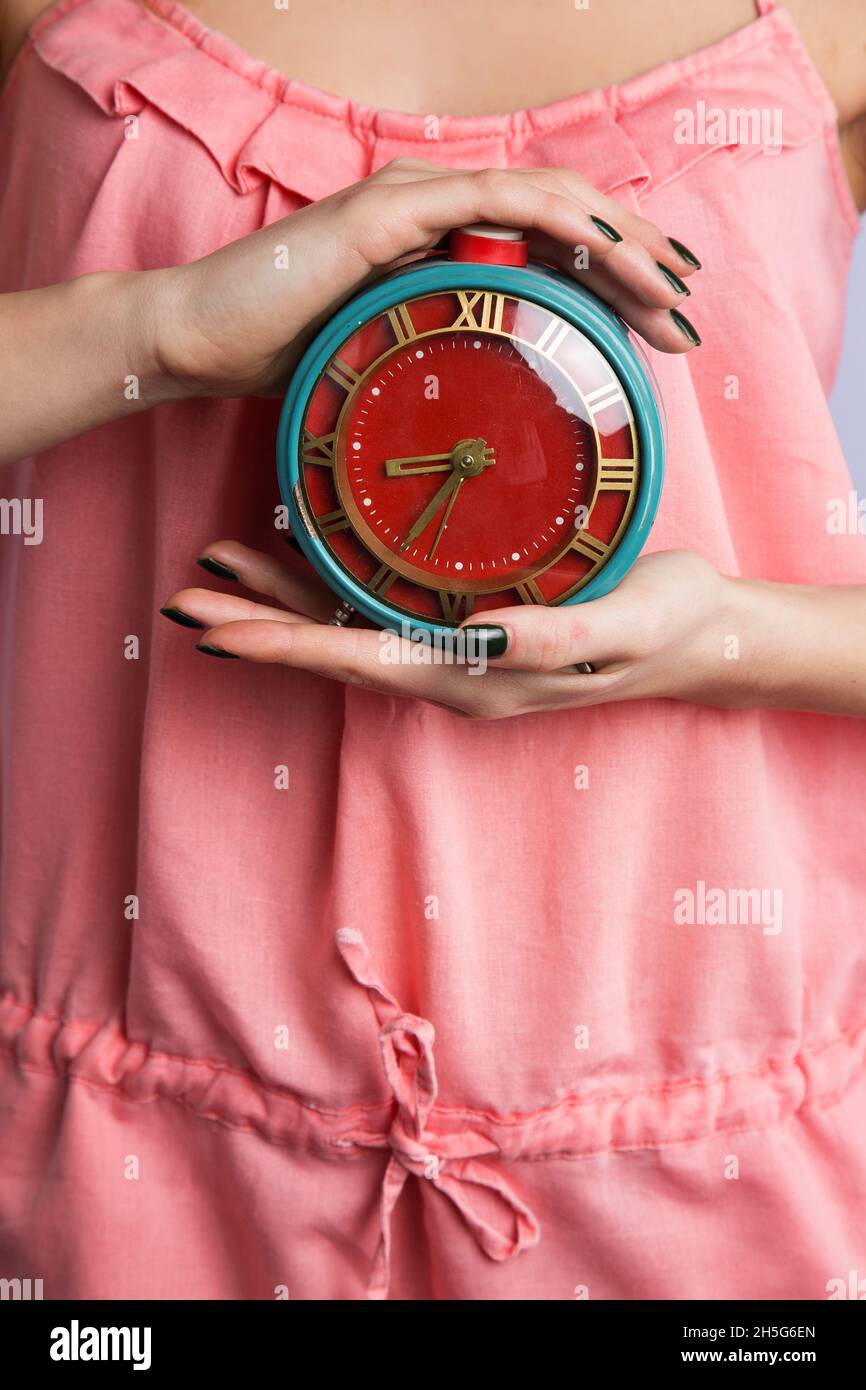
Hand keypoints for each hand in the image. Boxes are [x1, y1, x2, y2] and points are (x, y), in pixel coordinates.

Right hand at [152, 157, 701, 398]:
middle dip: (637, 264)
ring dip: (619, 244)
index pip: (547, 248)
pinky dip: (560, 219)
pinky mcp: (387, 212)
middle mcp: (435, 212)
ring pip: (549, 201)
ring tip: (671, 289)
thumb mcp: (383, 365)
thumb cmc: (281, 359)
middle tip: (685, 316)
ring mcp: (413, 203)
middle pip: (565, 221)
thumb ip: (438, 364)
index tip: (660, 323)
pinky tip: (609, 250)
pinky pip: (494, 200)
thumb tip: (488, 416)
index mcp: (439, 246)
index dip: (613, 277)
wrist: (195, 340)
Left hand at [161, 543, 756, 720]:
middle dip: (257, 628)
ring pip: (347, 629)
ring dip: (278, 606)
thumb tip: (485, 638)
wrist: (696, 633)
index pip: (364, 658)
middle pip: (335, 649)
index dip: (289, 644)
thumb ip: (561, 636)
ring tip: (211, 575)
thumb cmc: (667, 622)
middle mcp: (452, 670)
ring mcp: (454, 651)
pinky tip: (292, 558)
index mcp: (478, 676)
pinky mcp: (465, 625)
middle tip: (181, 603)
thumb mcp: (629, 623)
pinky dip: (326, 588)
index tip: (221, 632)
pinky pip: (379, 610)